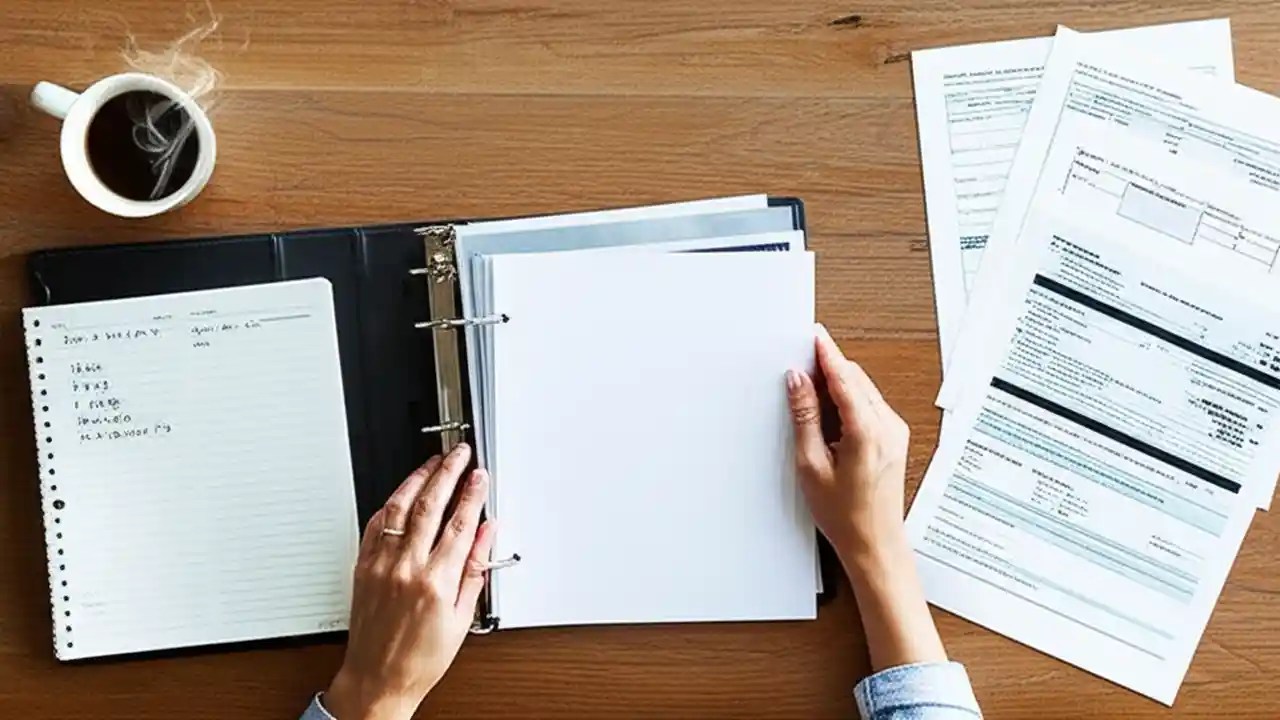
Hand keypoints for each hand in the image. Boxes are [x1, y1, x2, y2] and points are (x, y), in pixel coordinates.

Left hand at [324, 443, 494, 719]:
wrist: (379, 679)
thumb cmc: (421, 658)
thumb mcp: (463, 617)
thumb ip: (475, 569)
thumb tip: (486, 534)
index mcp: (436, 582)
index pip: (459, 523)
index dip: (472, 493)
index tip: (479, 475)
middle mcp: (406, 568)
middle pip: (429, 505)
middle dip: (447, 472)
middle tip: (458, 454)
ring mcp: (381, 565)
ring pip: (398, 508)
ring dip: (417, 479)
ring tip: (432, 462)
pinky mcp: (363, 567)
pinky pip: (375, 525)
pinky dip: (390, 503)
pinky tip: (401, 493)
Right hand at [786, 325, 910, 565]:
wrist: (875, 543)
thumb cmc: (846, 515)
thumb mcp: (811, 465)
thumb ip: (805, 417)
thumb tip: (797, 382)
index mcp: (868, 432)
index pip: (845, 379)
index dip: (827, 353)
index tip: (814, 335)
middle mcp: (888, 427)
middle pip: (856, 380)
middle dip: (829, 368)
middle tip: (800, 365)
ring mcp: (895, 432)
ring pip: (863, 390)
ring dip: (838, 385)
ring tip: (809, 396)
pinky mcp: (894, 437)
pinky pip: (869, 405)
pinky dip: (848, 400)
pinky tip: (829, 414)